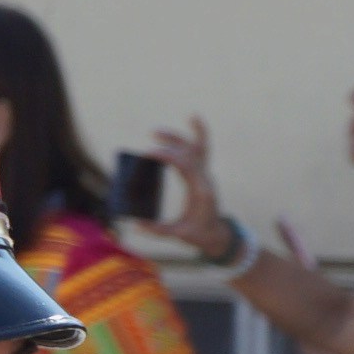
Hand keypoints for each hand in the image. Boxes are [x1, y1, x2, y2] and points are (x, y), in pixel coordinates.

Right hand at [126, 119, 234, 264]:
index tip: (148, 153)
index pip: (185, 165)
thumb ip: (158, 230)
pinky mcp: (203, 174)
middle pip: (192, 152)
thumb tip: (136, 224)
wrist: (217, 235)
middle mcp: (205, 179)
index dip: (167, 156)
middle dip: (172, 141)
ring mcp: (206, 175)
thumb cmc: (199, 234)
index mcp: (201, 191)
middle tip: (151, 135)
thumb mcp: (179, 234)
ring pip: (199, 147)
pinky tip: (193, 118)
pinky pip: (202, 150)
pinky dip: (199, 134)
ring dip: (180, 136)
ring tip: (158, 130)